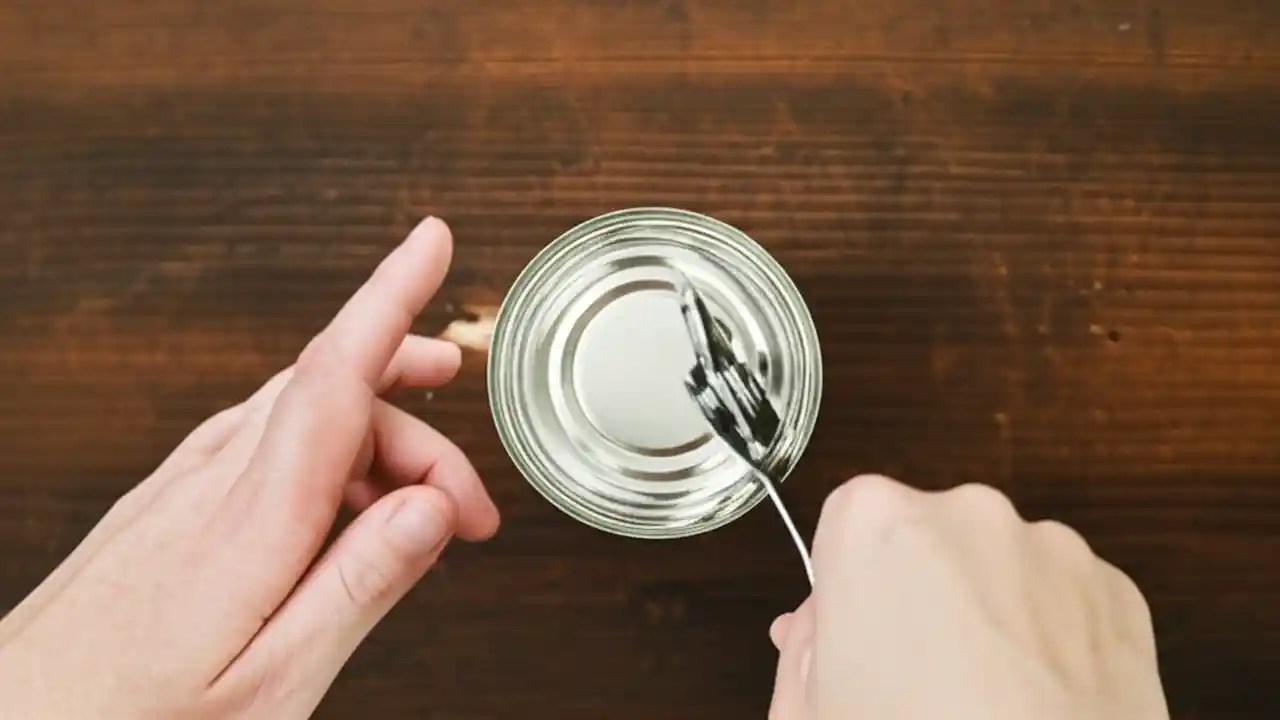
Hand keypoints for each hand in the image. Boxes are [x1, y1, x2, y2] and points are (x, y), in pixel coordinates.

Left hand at [0, 217, 499, 717]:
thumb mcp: (275, 683)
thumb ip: (360, 585)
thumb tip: (429, 507)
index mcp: (251, 521)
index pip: (333, 374)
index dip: (390, 298)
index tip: (431, 242)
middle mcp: (211, 483)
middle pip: (336, 395)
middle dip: (420, 424)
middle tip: (468, 506)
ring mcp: (181, 487)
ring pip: (302, 415)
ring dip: (376, 441)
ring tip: (418, 507)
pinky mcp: (166, 505)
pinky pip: (264, 443)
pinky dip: (326, 460)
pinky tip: (339, 513)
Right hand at [769, 475, 1167, 719]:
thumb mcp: (810, 711)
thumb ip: (801, 651)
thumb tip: (815, 628)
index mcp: (876, 525)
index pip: (846, 527)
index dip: (849, 588)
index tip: (856, 636)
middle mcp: (968, 515)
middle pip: (928, 541)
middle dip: (923, 597)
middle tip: (919, 683)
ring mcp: (1051, 549)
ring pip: (1001, 569)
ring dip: (991, 617)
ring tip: (984, 704)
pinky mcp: (1118, 592)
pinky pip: (1066, 602)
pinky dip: (1052, 642)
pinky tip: (1034, 705)